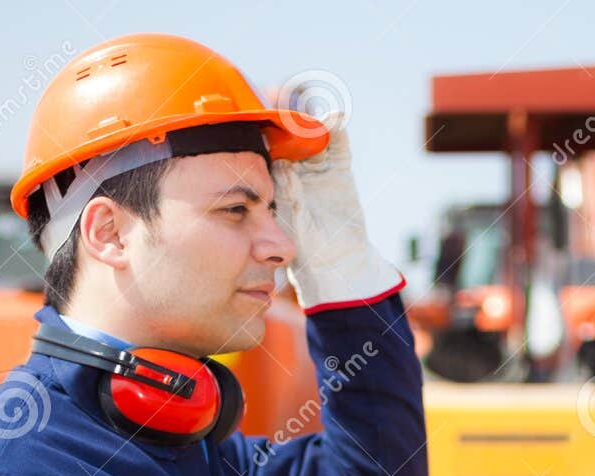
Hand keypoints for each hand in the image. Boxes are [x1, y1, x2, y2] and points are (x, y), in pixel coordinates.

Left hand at [271, 116, 403, 311]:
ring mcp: (318, 170)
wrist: (338, 265)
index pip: (266, 148)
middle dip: (284, 112)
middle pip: (289, 134)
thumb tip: (281, 171)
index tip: (255, 110)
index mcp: (277, 181)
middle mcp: (296, 170)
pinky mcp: (340, 173)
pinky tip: (335, 117)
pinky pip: (338, 147)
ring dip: (309, 116)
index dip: (261, 127)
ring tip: (304, 97)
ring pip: (312, 135)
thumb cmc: (306, 252)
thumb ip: (286, 200)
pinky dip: (337, 131)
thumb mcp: (288, 225)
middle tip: (277, 92)